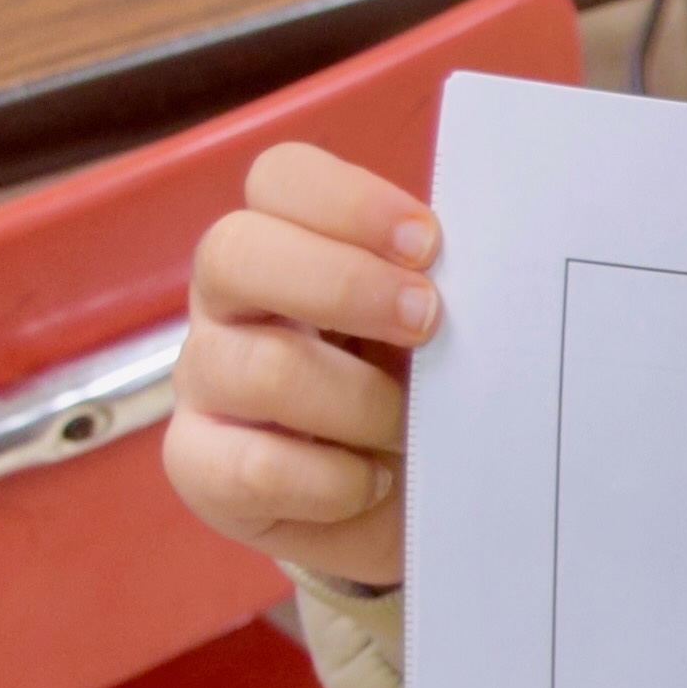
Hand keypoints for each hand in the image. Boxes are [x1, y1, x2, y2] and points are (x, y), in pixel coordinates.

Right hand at [167, 143, 438, 591]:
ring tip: (409, 430)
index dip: (350, 204)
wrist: (414, 506)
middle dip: (344, 285)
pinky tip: (372, 483)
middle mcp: (229, 304)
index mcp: (285, 245)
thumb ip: (439, 287)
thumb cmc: (425, 398)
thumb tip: (484, 266)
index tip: (428, 245)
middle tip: (426, 321)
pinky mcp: (201, 468)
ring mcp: (206, 383)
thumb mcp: (440, 333)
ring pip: (264, 369)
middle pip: (235, 253)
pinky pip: (255, 468)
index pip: (280, 181)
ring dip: (362, 403)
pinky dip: (334, 482)